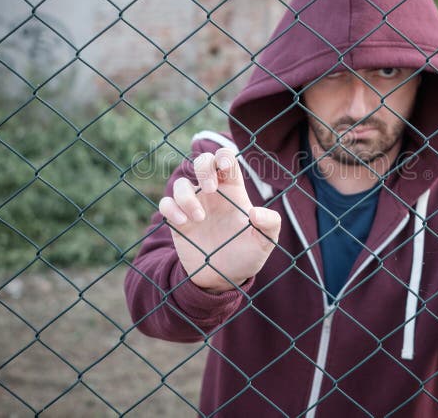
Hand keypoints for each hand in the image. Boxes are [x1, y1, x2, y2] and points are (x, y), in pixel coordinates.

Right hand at [159, 148, 280, 292]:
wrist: (224, 279)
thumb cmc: (247, 256)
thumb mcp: (266, 242)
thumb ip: (270, 224)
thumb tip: (255, 212)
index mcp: (233, 191)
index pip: (225, 160)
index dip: (223, 157)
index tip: (225, 170)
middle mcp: (212, 194)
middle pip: (201, 161)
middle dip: (204, 168)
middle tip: (212, 189)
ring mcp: (193, 206)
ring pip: (180, 184)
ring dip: (186, 196)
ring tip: (199, 218)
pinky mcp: (178, 222)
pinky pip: (166, 204)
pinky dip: (171, 208)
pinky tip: (184, 223)